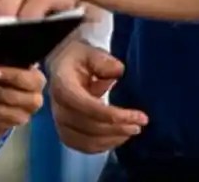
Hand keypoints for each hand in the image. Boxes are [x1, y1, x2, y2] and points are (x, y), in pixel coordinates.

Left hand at [0, 65, 45, 151]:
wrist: (1, 102)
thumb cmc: (3, 75)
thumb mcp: (6, 65)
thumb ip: (0, 59)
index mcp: (36, 81)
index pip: (25, 79)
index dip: (8, 75)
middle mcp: (33, 101)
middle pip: (5, 95)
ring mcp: (19, 117)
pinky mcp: (3, 128)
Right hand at [49, 39, 147, 153]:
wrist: (62, 67)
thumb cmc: (77, 59)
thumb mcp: (89, 52)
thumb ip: (102, 61)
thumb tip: (118, 71)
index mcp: (63, 87)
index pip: (88, 107)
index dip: (114, 115)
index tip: (138, 116)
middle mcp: (58, 108)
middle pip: (90, 127)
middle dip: (118, 128)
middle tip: (140, 124)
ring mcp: (60, 123)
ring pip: (87, 141)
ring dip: (113, 140)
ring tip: (132, 130)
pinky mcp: (65, 132)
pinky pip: (84, 146)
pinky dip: (103, 146)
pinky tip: (119, 138)